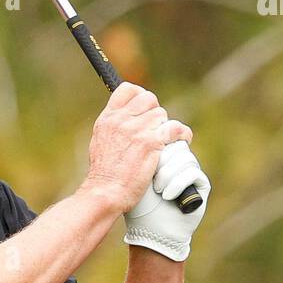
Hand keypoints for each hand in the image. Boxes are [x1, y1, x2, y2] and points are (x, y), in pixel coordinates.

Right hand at [79, 83, 193, 214]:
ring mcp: (136, 130)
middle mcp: (121, 120)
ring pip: (162, 114)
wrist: (106, 192)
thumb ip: (114, 127)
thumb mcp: (100, 142)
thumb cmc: (104, 174)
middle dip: (155, 112)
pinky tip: (182, 140)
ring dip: (166, 126)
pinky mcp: (151, 143)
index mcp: (108, 118)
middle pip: (148, 99)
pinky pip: (175, 128)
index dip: (140, 96)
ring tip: (166, 140)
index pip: (127, 90)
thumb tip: (128, 120)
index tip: (145, 109)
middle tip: (156, 129)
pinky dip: (182, 134)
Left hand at [123, 140, 211, 261]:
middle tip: (150, 177)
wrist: (151, 230)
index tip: (144, 162)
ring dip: (167, 174)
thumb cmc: (139, 204)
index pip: (164, 136)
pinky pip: (192, 172)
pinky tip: (166, 196)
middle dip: (161, 160)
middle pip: (175, 144)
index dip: (155, 145)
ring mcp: (191, 171)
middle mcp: (179, 161)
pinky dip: (177, 183)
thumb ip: (141, 152)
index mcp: (163, 155)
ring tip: (157, 189)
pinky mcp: (202, 184)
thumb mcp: (135, 175)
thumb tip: (140, 129)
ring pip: (184, 157)